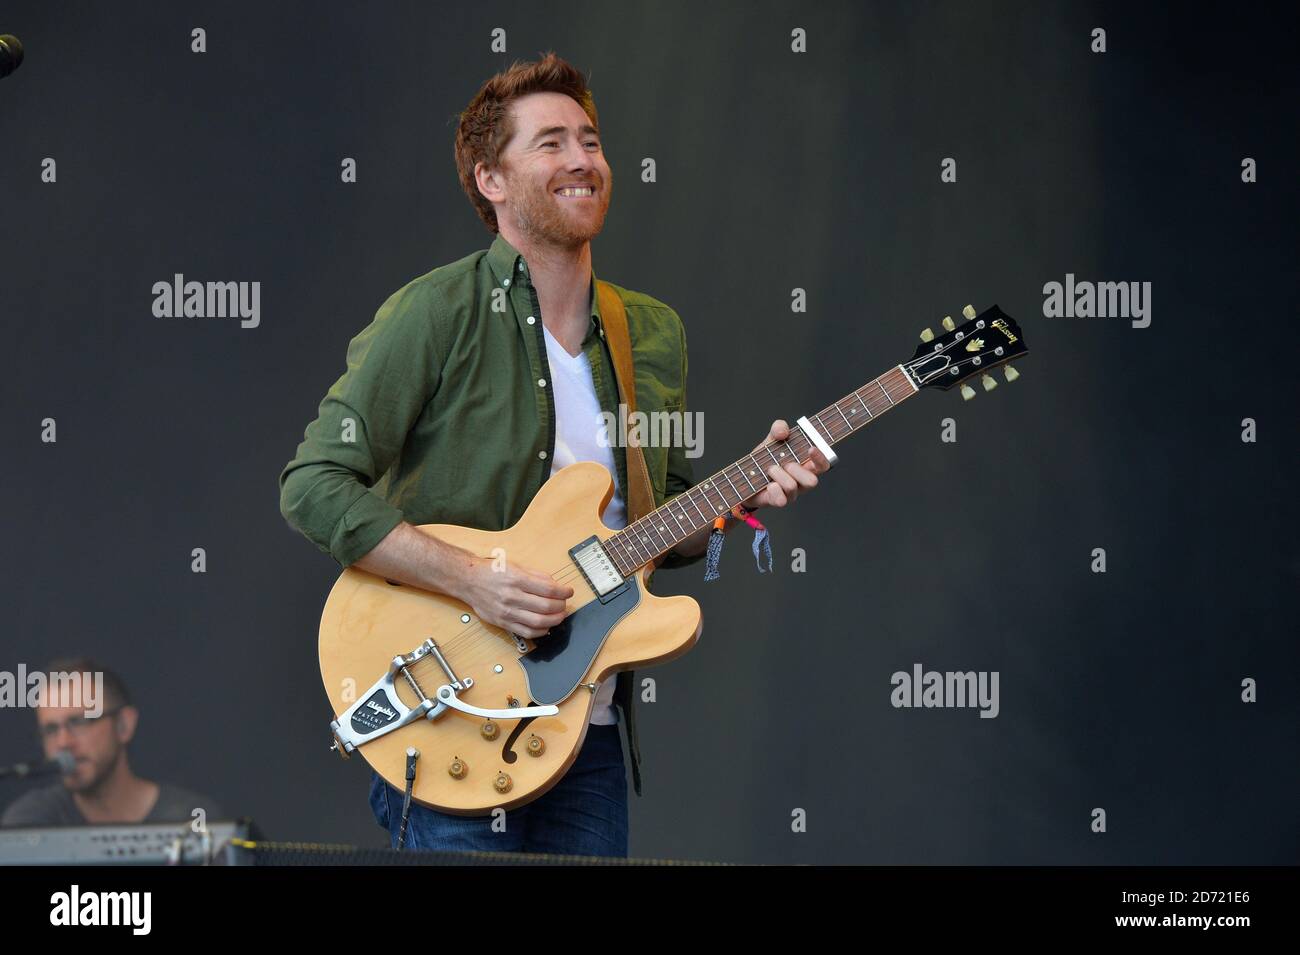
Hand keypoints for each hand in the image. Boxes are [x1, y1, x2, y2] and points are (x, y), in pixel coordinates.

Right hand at [457, 556, 573, 639]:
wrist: (468, 581)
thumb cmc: (491, 572)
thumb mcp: (515, 566)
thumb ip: (536, 575)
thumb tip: (554, 584)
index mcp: (516, 579)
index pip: (548, 589)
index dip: (563, 592)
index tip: (569, 591)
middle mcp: (512, 596)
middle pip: (545, 606)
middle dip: (561, 606)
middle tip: (564, 604)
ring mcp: (507, 612)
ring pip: (538, 622)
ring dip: (554, 620)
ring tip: (559, 616)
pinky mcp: (503, 623)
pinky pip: (526, 632)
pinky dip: (540, 632)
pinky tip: (546, 627)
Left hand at [741, 419, 829, 509]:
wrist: (746, 475)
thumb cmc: (765, 458)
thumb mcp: (771, 439)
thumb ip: (779, 428)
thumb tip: (783, 430)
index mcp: (806, 465)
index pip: (823, 465)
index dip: (820, 458)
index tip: (811, 448)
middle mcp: (801, 481)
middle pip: (812, 481)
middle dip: (797, 470)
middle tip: (786, 463)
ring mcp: (790, 494)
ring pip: (792, 487)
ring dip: (779, 475)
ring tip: (770, 469)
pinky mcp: (777, 501)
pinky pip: (781, 500)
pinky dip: (774, 490)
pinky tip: (768, 484)